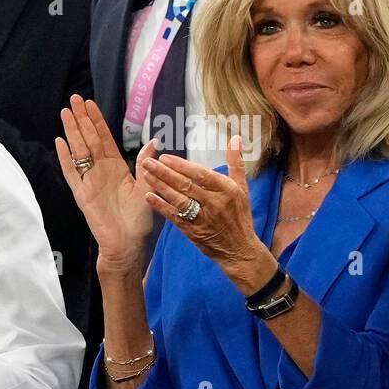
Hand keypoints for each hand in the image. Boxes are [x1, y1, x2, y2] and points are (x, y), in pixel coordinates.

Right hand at [56, 94, 158, 274]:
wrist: (128, 244)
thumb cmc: (138, 220)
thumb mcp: (147, 187)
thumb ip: (147, 164)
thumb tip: (155, 140)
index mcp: (116, 168)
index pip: (104, 138)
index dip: (96, 120)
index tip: (90, 103)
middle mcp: (100, 171)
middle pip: (88, 140)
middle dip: (81, 119)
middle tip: (73, 98)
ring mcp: (89, 182)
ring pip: (78, 151)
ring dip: (71, 132)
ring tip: (65, 113)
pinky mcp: (82, 195)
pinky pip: (72, 173)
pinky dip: (65, 158)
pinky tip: (59, 142)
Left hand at [141, 135, 274, 291]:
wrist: (239, 250)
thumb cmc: (240, 216)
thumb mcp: (242, 188)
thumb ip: (236, 162)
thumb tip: (236, 138)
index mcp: (226, 190)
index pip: (200, 174)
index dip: (181, 166)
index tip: (165, 157)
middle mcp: (214, 203)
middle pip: (185, 185)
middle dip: (165, 172)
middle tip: (148, 162)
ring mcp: (202, 218)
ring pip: (178, 200)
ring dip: (160, 187)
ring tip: (146, 175)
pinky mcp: (193, 231)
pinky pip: (174, 217)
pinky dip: (161, 206)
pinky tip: (149, 197)